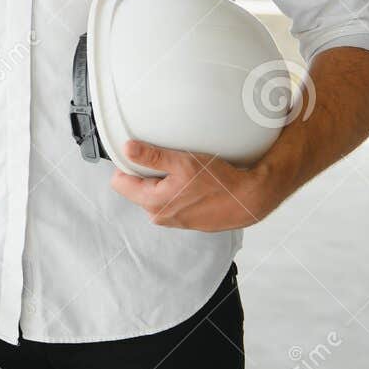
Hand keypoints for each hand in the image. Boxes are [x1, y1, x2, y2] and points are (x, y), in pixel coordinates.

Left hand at [108, 140, 284, 231]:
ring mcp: (173, 219)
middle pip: (136, 189)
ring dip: (163, 181)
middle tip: (166, 160)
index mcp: (153, 202)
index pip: (120, 183)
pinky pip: (171, 200)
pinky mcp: (185, 219)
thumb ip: (151, 157)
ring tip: (182, 171)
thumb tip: (127, 149)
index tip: (139, 154)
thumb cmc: (219, 183)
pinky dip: (176, 190)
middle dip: (146, 173)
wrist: (248, 200)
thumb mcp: (183, 163)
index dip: (127, 165)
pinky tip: (192, 182)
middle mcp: (160, 215)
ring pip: (154, 194)